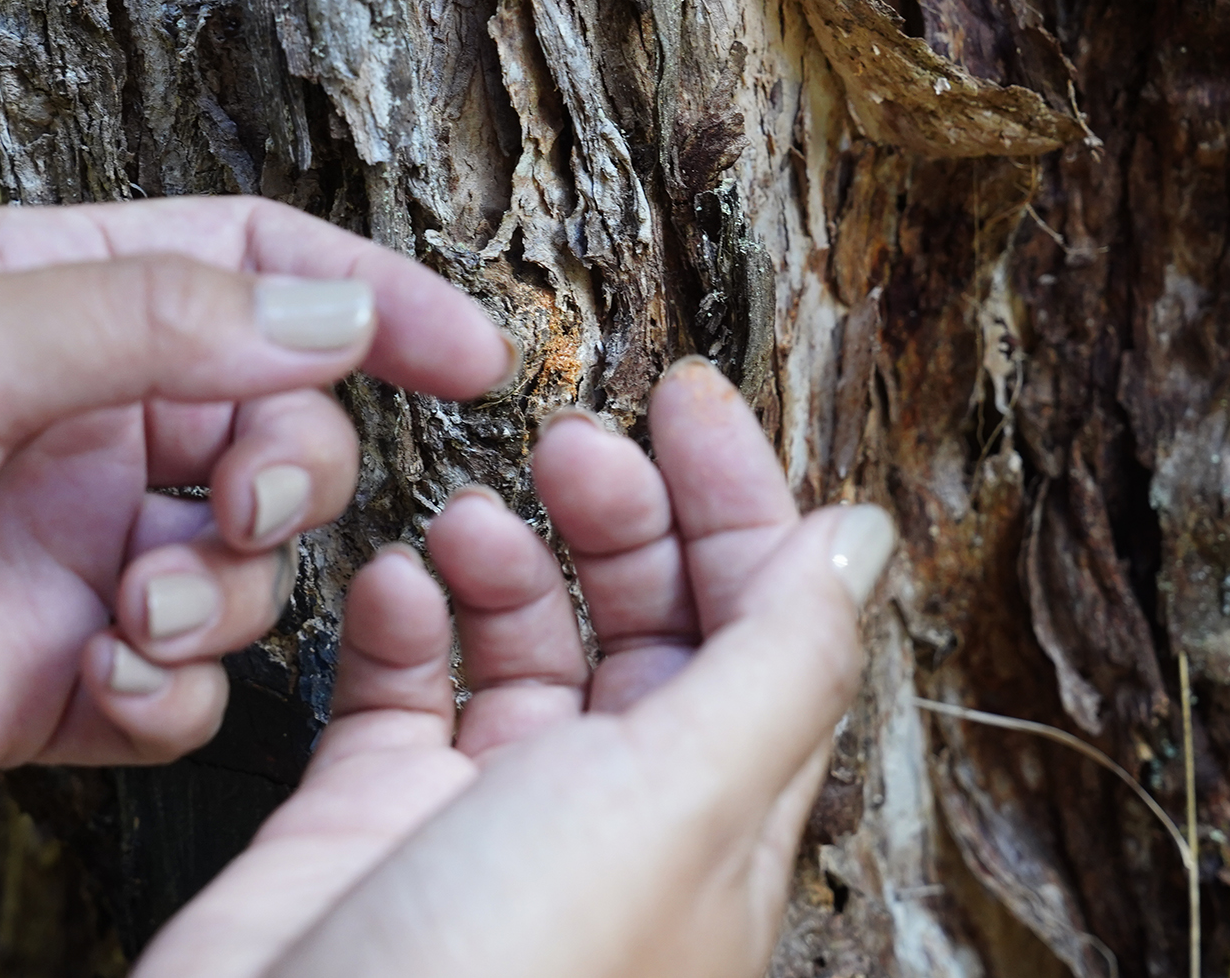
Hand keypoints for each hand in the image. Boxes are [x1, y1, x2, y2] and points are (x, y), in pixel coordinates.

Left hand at [0, 198, 514, 821]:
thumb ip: (161, 321)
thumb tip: (340, 315)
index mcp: (53, 302)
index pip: (257, 269)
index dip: (373, 301)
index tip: (478, 355)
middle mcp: (78, 422)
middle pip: (279, 425)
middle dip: (290, 473)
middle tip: (235, 513)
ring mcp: (66, 551)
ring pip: (245, 563)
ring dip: (226, 593)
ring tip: (133, 615)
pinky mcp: (43, 679)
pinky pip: (180, 685)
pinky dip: (176, 691)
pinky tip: (109, 686)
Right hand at [133, 358, 895, 977]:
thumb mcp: (676, 806)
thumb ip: (777, 667)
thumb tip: (864, 538)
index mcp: (717, 818)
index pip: (767, 626)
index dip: (740, 505)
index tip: (689, 400)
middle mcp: (614, 817)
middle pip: (650, 626)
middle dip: (623, 517)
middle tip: (573, 440)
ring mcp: (486, 821)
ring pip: (525, 647)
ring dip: (507, 560)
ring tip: (471, 515)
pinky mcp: (365, 828)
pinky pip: (396, 691)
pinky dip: (399, 621)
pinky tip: (395, 585)